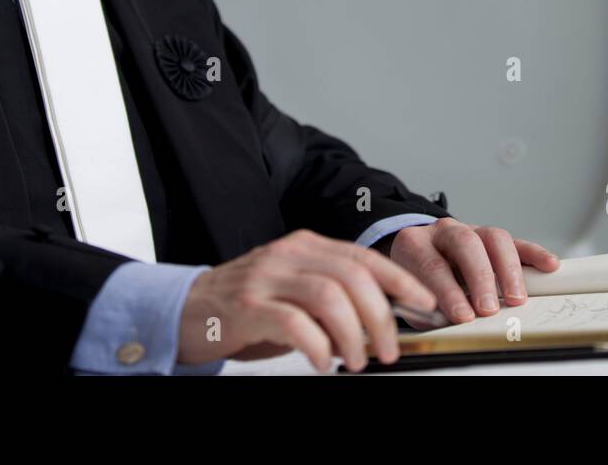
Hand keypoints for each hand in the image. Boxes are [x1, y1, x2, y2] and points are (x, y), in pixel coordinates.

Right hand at [176, 229, 437, 372]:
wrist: (183, 310)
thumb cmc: (245, 306)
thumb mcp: (294, 292)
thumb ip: (333, 296)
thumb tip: (384, 320)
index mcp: (305, 246)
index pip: (364, 256)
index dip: (400, 280)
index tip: (424, 304)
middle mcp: (287, 254)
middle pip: (353, 276)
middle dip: (381, 317)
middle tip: (388, 351)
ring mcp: (266, 277)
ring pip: (329, 296)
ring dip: (353, 334)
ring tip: (358, 360)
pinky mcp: (246, 305)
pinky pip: (293, 322)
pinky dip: (317, 345)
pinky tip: (323, 361)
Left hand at [386, 218, 559, 323]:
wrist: (415, 259)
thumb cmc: (416, 283)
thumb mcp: (412, 297)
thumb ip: (428, 308)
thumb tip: (453, 325)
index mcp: (414, 243)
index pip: (432, 264)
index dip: (448, 291)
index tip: (462, 315)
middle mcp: (443, 231)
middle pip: (465, 244)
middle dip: (480, 278)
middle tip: (488, 308)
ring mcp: (471, 230)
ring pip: (494, 238)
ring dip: (507, 269)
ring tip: (515, 298)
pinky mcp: (493, 238)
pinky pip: (516, 242)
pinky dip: (533, 254)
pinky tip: (548, 266)